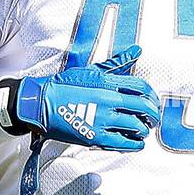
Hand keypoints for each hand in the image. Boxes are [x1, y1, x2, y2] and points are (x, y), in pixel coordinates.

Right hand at [14, 45, 161, 150]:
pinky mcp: (96, 137)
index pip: (142, 88)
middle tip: (153, 119)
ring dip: (144, 129)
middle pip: (144, 107)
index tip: (153, 102)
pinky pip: (124, 143)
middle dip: (153, 115)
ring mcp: (103, 119)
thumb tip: (137, 50)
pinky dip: (135, 144)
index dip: (152, 96)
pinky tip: (136, 142)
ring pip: (137, 126)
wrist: (41, 103)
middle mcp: (109, 100)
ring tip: (142, 130)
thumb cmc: (64, 86)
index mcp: (108, 82)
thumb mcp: (92, 70)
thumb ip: (117, 62)